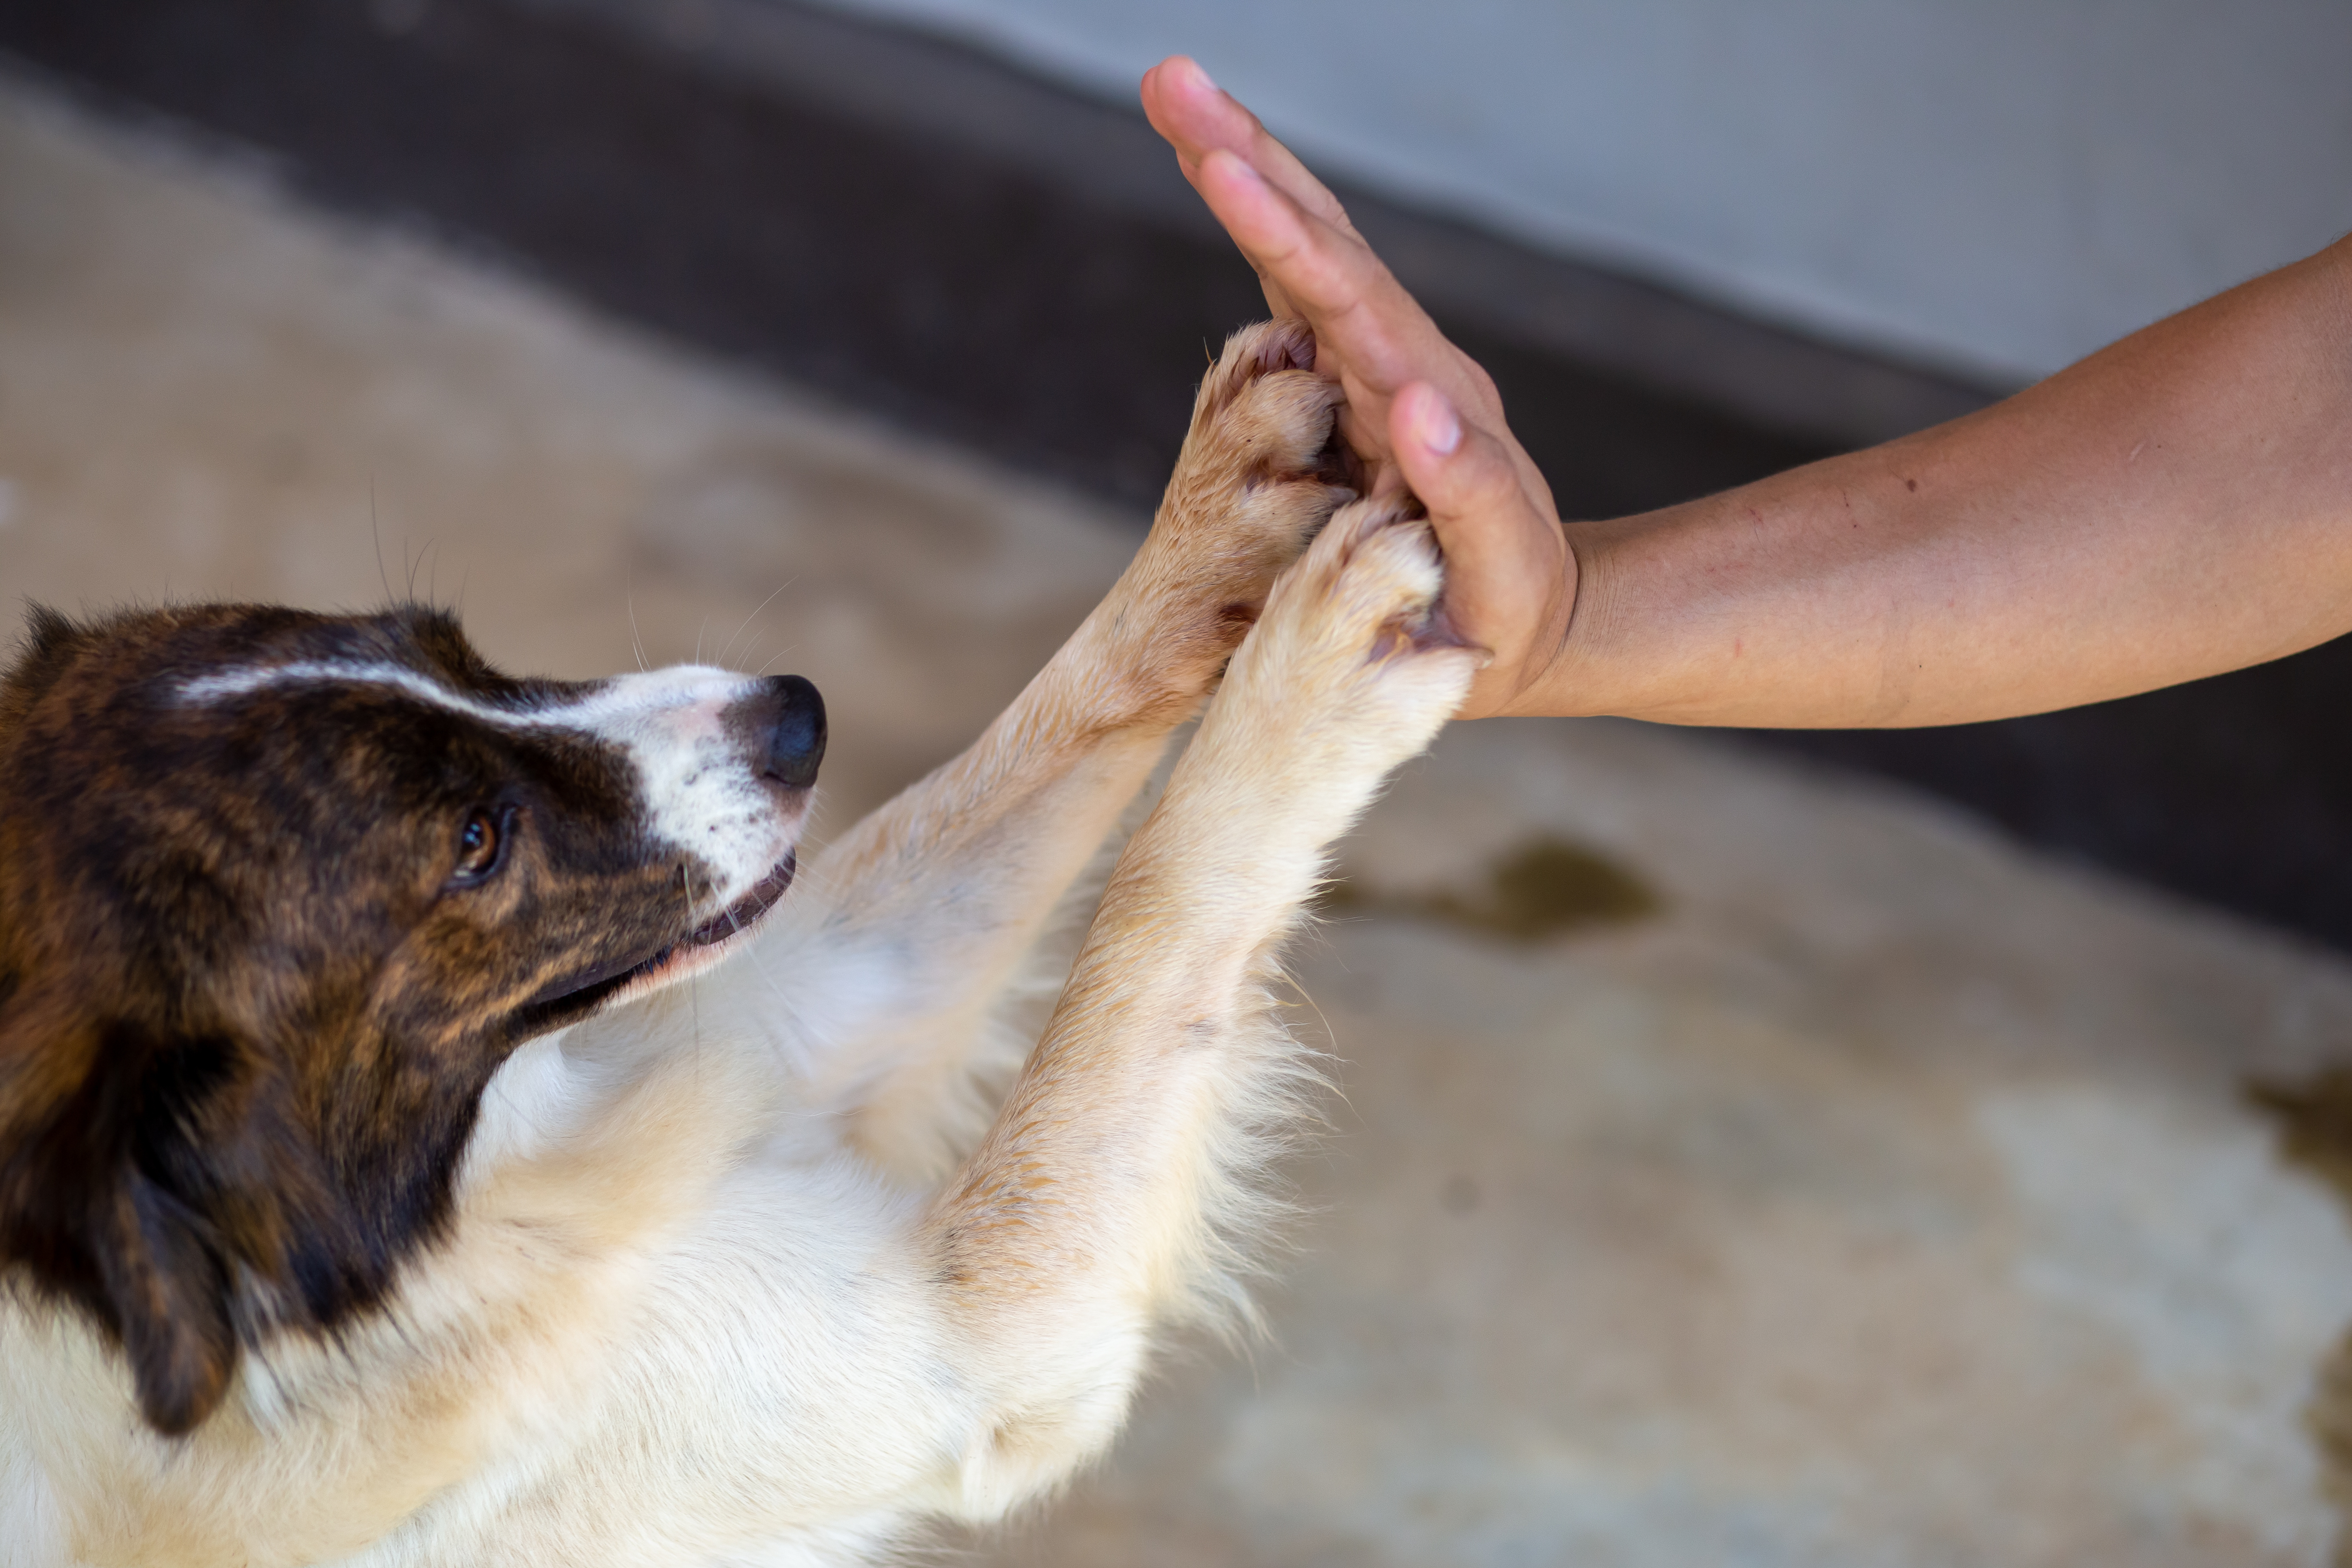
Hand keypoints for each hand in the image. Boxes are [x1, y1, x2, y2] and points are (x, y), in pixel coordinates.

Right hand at [1140, 55, 1578, 717]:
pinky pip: (1297, 284)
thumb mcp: (1504, 575)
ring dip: (1245, 165)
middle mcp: (1404, 364)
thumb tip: (1418, 407)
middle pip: (1325, 241)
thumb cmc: (1510, 612)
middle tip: (1172, 81)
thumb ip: (1472, 495)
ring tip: (1177, 96)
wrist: (1533, 613)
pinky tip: (1216, 168)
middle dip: (1248, 159)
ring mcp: (1379, 363)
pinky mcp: (1352, 375)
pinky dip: (1258, 218)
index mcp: (1432, 407)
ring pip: (1309, 245)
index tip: (1227, 169)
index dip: (1285, 238)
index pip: (1352, 305)